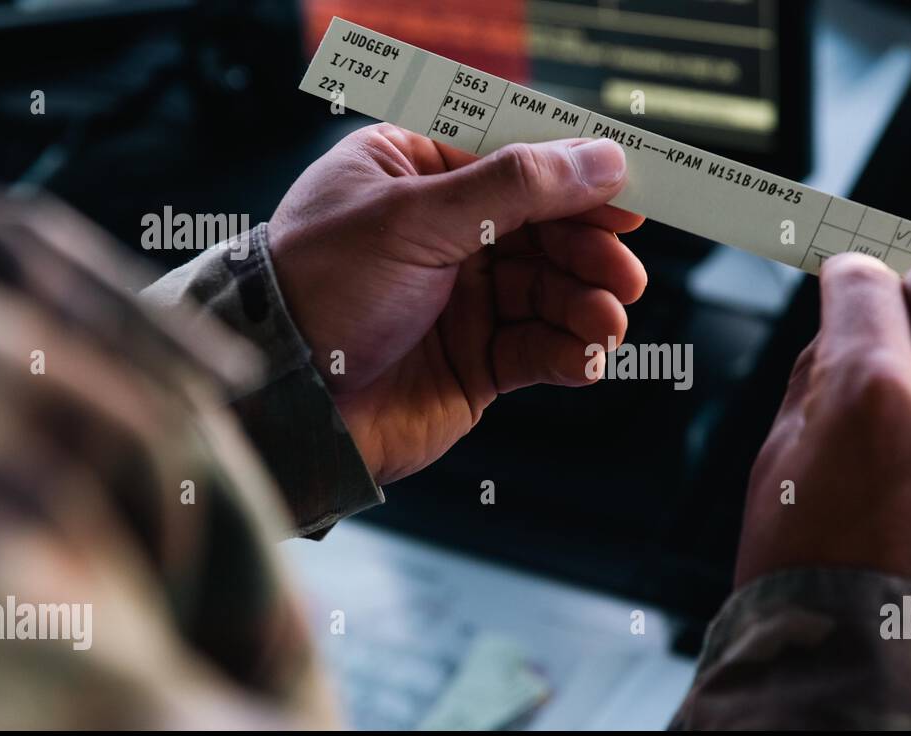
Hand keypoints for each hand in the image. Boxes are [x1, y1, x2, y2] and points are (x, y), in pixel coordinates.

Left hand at [267, 124, 645, 483]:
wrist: (284, 401)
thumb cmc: (318, 290)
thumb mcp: (414, 218)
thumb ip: (513, 188)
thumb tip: (598, 159)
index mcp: (418, 175)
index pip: (517, 162)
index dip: (577, 179)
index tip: (627, 197)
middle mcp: (445, 234)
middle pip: (547, 230)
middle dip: (590, 252)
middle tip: (621, 272)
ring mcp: (463, 300)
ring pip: (552, 293)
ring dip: (587, 306)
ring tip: (604, 322)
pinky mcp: (476, 361)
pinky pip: (540, 349)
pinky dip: (570, 351)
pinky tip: (584, 356)